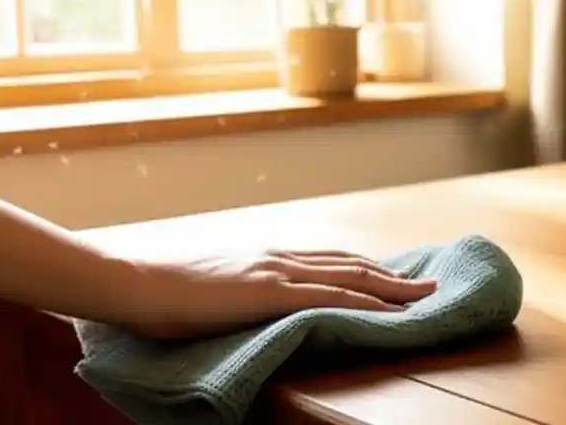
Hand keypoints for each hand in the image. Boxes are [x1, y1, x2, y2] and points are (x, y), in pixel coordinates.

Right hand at [110, 248, 437, 338]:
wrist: (136, 283)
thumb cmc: (163, 292)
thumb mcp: (211, 287)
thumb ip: (238, 291)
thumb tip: (250, 305)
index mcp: (265, 257)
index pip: (329, 260)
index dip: (366, 269)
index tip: (395, 277)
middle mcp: (279, 258)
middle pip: (350, 264)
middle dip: (393, 275)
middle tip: (429, 284)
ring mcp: (276, 272)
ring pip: (350, 276)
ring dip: (392, 286)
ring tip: (425, 295)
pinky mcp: (270, 293)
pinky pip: (329, 296)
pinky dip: (365, 301)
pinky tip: (389, 309)